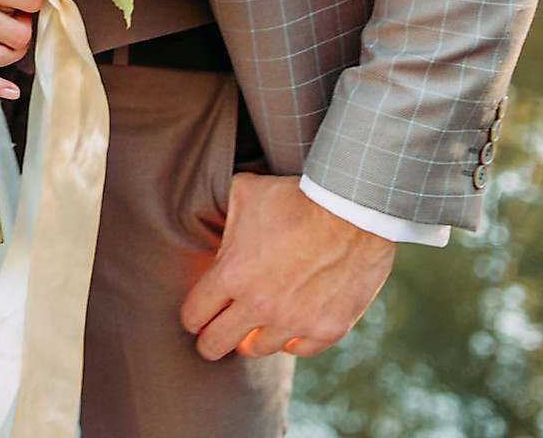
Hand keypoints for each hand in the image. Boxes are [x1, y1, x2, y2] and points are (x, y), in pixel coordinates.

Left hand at [180, 173, 395, 360]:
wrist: (351, 209)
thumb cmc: (293, 196)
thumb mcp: (244, 193)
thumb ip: (224, 215)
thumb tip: (215, 219)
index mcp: (232, 275)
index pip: (194, 315)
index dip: (191, 317)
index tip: (196, 317)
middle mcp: (259, 305)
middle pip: (217, 344)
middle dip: (210, 342)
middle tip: (211, 338)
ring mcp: (295, 321)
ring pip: (259, 349)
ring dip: (252, 339)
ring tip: (251, 330)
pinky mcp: (328, 329)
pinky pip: (300, 349)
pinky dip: (292, 341)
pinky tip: (288, 330)